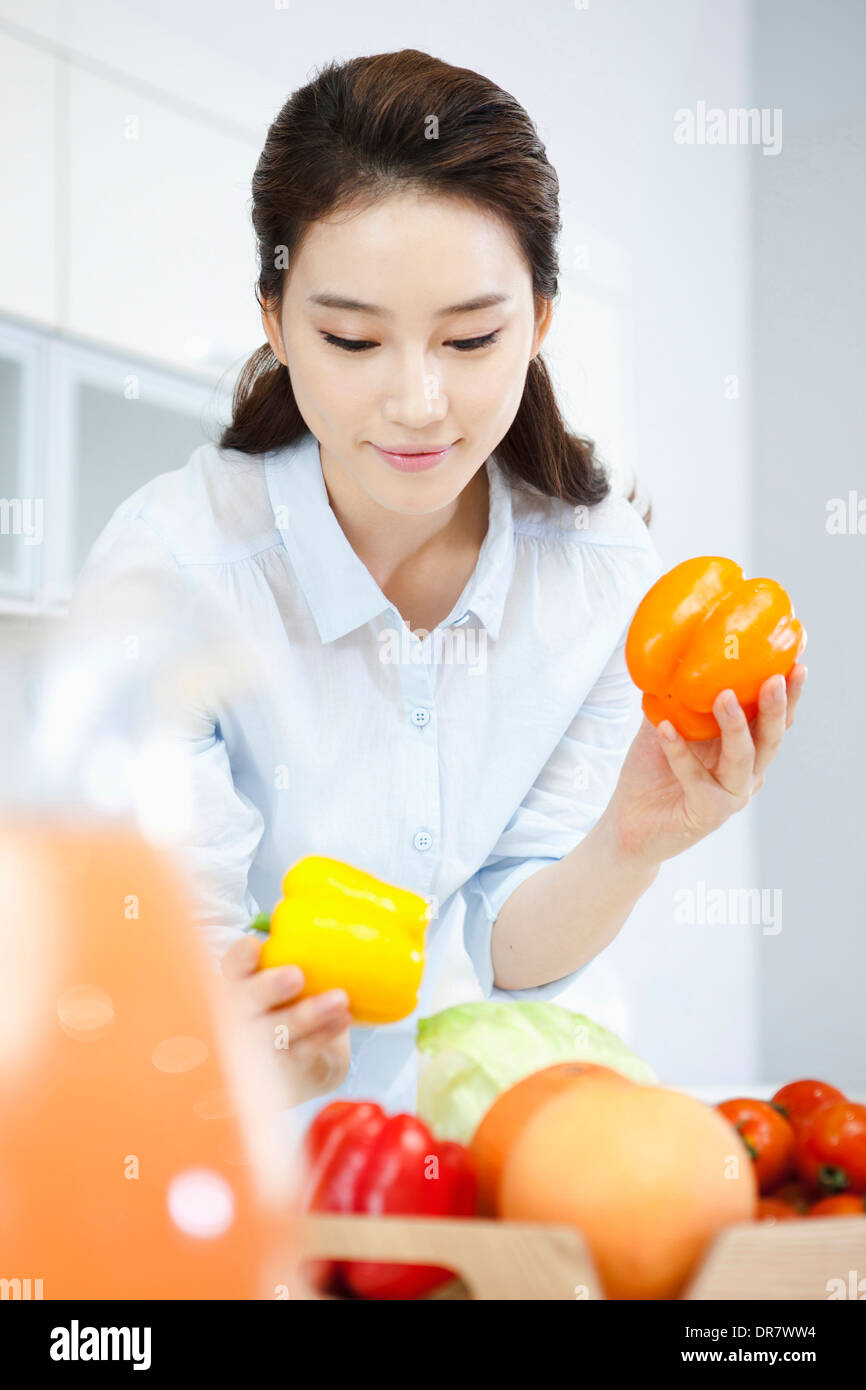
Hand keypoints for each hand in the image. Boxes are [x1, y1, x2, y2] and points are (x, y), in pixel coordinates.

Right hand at [219, 934, 351, 1107]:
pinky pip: (298, 1054)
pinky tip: (342, 1020)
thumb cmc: (290, 1009)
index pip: (229, 969)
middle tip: (297, 975)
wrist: (304, 1068)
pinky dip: (321, 1036)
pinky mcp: (279, 1074)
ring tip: (340, 999)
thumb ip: (293, 947)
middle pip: (242, 1004)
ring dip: (306, 1014)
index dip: (238, 959)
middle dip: (267, 988)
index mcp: (237, 986)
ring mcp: (255, 1051)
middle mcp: (238, 1019)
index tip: (256, 946)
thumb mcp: (288, 977)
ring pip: (274, 1033)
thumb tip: (314, 899)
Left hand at [609, 657, 807, 868]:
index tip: (796, 664)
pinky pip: (695, 778)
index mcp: (743, 750)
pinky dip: (679, 752)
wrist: (628, 824)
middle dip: (776, 707)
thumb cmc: (651, 773)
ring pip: (742, 759)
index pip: (772, 721)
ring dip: (735, 726)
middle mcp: (745, 774)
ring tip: (725, 696)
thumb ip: (677, 698)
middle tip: (776, 678)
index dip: (788, 696)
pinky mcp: (706, 813)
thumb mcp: (664, 726)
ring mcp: (729, 796)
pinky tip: (666, 727)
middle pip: (770, 739)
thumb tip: (677, 653)